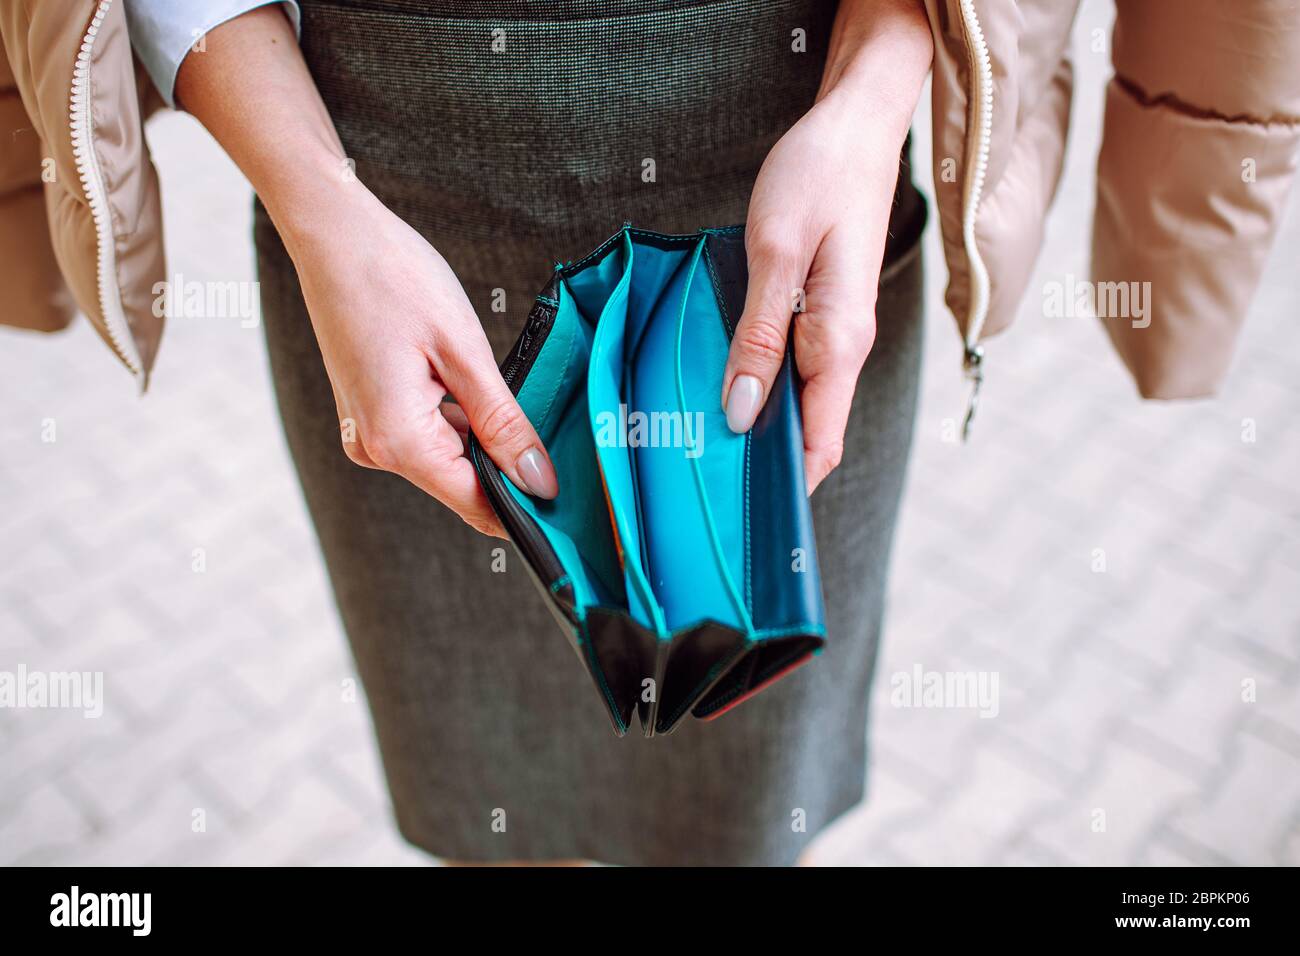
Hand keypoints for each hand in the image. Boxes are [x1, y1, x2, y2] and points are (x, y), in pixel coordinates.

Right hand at [282, 184, 557, 536]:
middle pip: (463, 485)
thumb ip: (503, 424)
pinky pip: (427, 436)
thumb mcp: (465, 352)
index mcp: (398, 440)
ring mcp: (367, 432)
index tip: (571, 506)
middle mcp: (375, 448)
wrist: (333, 233)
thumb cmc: (394, 277)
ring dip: (485, 443)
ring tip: (516, 404)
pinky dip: (459, 423)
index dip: (528, 509)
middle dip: (510, 473)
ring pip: (447, 460)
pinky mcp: (369, 414)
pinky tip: (476, 389)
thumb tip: (538, 482)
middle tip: (561, 446)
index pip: (477, 504)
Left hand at [721, 0, 930, 492]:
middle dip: (765, 467)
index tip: (745, 522)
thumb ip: (759, 336)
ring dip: (759, 429)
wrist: (856, 125)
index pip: (819, 442)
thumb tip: (741, 412)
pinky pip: (795, 371)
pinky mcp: (821, 313)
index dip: (787, 487)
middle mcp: (845, 347)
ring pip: (800, 404)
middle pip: (810, 433)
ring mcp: (836, 332)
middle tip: (705, 493)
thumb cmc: (818, 177)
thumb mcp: (774, 253)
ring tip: (703, 453)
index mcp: (839, 341)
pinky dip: (763, 390)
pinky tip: (723, 393)